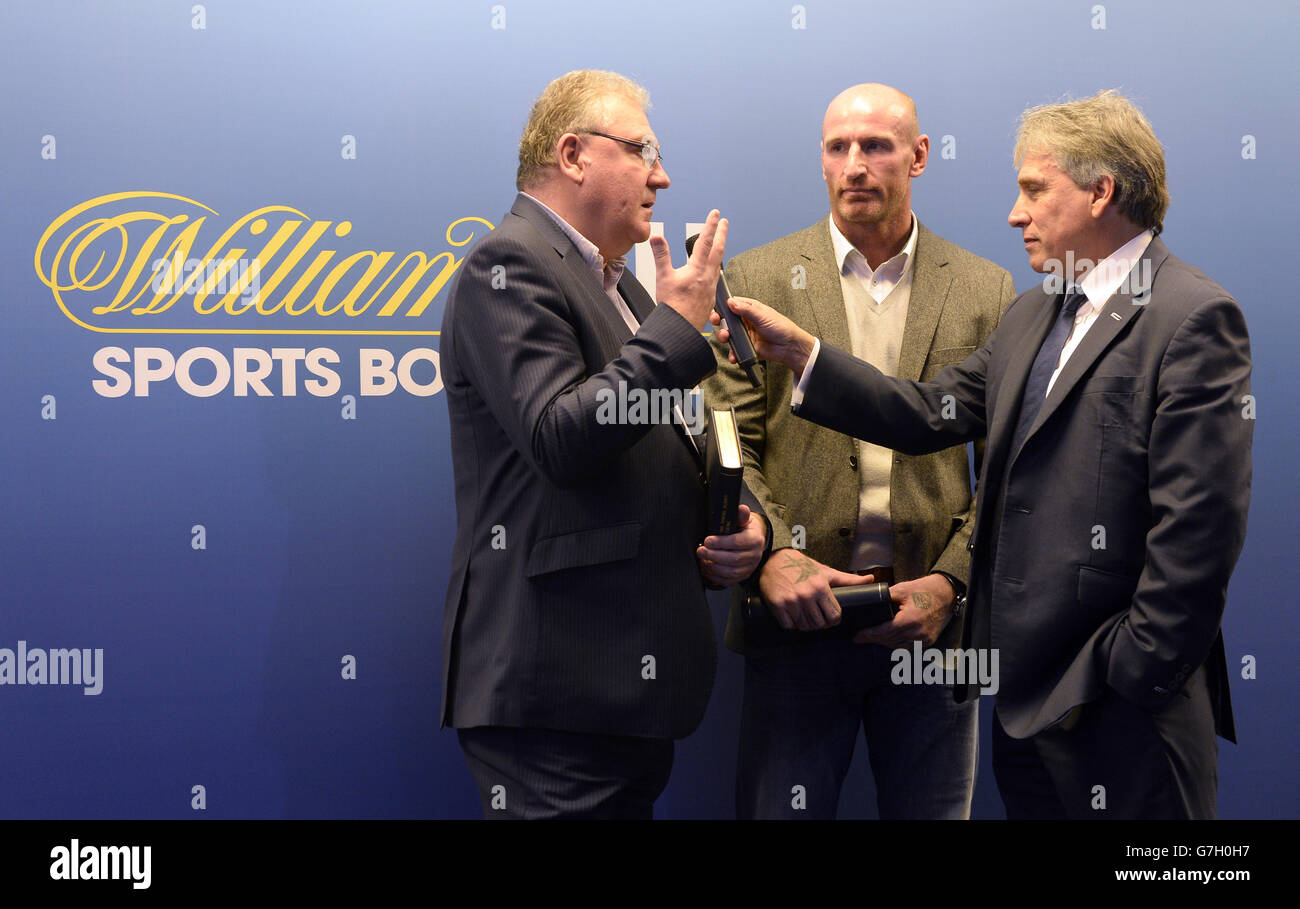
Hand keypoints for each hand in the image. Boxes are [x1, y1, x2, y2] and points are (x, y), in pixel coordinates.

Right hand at [650, 209, 726, 329]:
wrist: (679, 329)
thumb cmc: (671, 306)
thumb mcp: (663, 277)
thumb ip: (661, 255)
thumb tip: (656, 237)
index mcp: (697, 269)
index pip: (706, 241)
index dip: (710, 225)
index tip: (716, 214)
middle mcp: (708, 277)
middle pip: (718, 250)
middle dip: (721, 234)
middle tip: (725, 222)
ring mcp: (711, 288)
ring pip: (718, 263)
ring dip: (720, 249)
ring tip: (720, 242)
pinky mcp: (710, 298)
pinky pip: (715, 277)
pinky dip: (715, 266)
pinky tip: (712, 269)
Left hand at [697, 505, 765, 586]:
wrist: (753, 540)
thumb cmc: (745, 528)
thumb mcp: (744, 519)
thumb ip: (741, 515)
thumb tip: (741, 509)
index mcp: (755, 539)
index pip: (738, 542)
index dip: (722, 542)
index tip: (708, 540)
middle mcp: (754, 555)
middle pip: (733, 559)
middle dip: (714, 555)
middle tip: (701, 551)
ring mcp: (749, 568)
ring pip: (731, 572)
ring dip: (714, 567)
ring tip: (702, 559)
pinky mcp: (743, 576)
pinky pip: (729, 580)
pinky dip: (716, 576)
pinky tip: (707, 569)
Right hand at [710, 296, 815, 376]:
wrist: (789, 347)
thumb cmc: (781, 327)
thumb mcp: (762, 315)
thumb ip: (746, 309)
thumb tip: (731, 302)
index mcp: (750, 309)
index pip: (732, 305)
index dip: (723, 306)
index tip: (716, 308)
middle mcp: (745, 321)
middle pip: (726, 319)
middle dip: (718, 320)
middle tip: (716, 320)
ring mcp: (745, 334)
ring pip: (728, 334)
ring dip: (723, 336)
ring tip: (726, 336)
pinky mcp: (746, 347)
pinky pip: (735, 350)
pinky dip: (732, 353)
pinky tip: (734, 355)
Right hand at [757, 548, 863, 630]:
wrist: (774, 559)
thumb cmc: (802, 566)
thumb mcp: (826, 572)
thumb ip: (848, 579)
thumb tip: (871, 579)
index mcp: (821, 587)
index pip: (834, 616)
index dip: (834, 619)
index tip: (830, 618)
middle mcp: (806, 595)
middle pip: (819, 624)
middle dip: (820, 624)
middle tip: (818, 618)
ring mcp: (791, 601)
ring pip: (804, 627)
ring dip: (806, 625)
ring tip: (806, 617)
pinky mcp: (777, 605)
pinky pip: (788, 626)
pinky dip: (791, 624)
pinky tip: (793, 616)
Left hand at [853, 573, 956, 646]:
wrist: (946, 594)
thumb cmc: (924, 589)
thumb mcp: (901, 590)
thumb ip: (883, 598)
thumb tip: (867, 603)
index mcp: (909, 620)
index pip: (883, 632)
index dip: (868, 635)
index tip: (856, 637)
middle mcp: (917, 633)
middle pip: (888, 641)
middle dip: (873, 639)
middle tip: (860, 638)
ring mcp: (924, 640)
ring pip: (897, 646)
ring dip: (884, 643)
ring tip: (872, 638)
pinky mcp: (928, 642)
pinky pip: (907, 647)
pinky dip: (896, 644)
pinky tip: (888, 639)